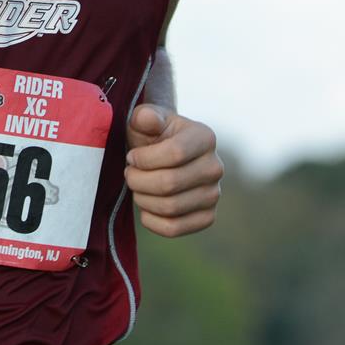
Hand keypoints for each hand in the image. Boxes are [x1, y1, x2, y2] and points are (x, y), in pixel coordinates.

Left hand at [124, 105, 221, 236]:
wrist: (163, 158)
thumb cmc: (152, 136)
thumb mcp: (146, 120)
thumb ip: (145, 116)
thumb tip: (148, 119)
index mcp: (205, 137)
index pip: (175, 153)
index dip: (144, 159)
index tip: (131, 157)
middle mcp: (215, 167)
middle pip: (170, 183)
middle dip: (138, 180)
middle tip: (129, 174)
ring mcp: (214, 194)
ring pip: (170, 207)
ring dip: (143, 199)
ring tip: (137, 187)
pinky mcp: (207, 217)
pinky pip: (174, 228)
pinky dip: (151, 221)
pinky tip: (146, 207)